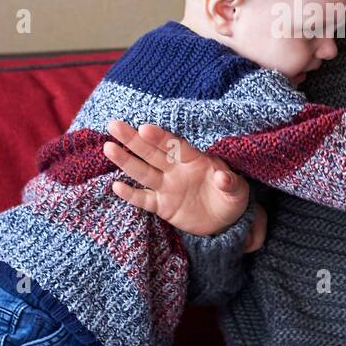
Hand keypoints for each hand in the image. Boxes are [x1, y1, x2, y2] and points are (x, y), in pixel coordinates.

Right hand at [103, 119, 254, 243]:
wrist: (224, 220)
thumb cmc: (231, 197)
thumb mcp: (237, 191)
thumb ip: (229, 182)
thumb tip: (223, 177)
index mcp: (195, 160)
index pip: (175, 146)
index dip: (161, 137)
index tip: (145, 128)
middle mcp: (176, 169)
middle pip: (152, 153)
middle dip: (133, 139)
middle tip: (114, 125)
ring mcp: (167, 186)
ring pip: (143, 172)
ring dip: (126, 161)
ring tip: (109, 148)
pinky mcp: (161, 205)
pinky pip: (143, 199)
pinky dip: (131, 195)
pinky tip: (116, 186)